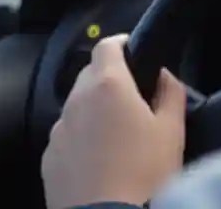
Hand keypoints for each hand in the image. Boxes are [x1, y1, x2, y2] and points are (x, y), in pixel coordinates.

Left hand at [42, 35, 186, 208]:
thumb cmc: (145, 174)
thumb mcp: (172, 131)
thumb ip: (171, 93)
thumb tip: (165, 76)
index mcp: (108, 85)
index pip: (108, 45)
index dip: (123, 46)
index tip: (136, 56)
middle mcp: (76, 101)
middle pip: (90, 75)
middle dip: (111, 81)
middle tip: (135, 102)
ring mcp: (58, 131)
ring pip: (77, 107)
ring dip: (94, 112)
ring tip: (118, 138)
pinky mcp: (48, 159)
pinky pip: (67, 138)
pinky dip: (81, 140)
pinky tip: (100, 162)